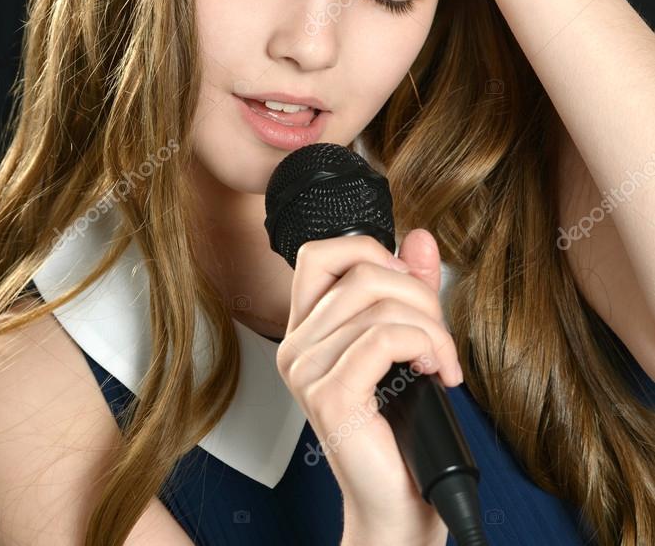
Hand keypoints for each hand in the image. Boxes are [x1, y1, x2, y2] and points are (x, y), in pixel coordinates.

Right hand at [276, 229, 458, 544]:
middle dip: (419, 294)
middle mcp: (296, 346)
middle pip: (362, 273)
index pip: (320, 253)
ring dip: (431, 327)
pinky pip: (385, 338)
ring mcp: (306, 371)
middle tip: (440, 333)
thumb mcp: (408, 340)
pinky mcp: (330, 396)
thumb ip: (409, 286)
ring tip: (443, 359)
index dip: (370, 252)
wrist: (400, 501)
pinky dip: (425, 345)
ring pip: (379, 305)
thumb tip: (421, 237)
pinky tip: (437, 371)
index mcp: (305, 329)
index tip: (407, 284)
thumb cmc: (400, 428)